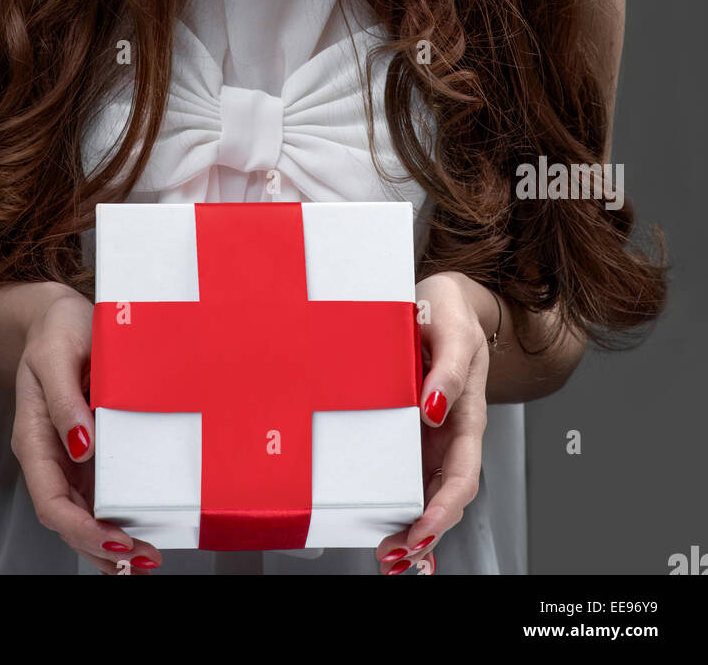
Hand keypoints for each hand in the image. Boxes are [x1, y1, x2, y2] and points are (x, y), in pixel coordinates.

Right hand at [11, 287, 162, 574]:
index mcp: (34, 439)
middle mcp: (51, 456)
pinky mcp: (90, 450)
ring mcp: (70, 457)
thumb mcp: (56, 354)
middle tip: (142, 558)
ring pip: (84, 514)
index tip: (115, 538)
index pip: (51, 500)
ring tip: (146, 560)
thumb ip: (64, 400)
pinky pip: (100, 493)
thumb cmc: (55, 331)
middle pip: (69, 519)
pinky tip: (137, 536)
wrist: (58, 316)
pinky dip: (116, 519)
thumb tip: (81, 443)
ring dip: (110, 543)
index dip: (82, 528)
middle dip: (101, 547)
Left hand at [375, 271, 489, 574]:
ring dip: (411, 531)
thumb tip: (434, 407)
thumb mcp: (452, 329)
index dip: (443, 508)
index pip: (461, 475)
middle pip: (444, 498)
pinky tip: (387, 535)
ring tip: (388, 558)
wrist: (441, 297)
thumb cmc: (450, 310)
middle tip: (395, 556)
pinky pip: (407, 475)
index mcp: (467, 415)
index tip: (423, 528)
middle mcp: (450, 433)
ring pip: (426, 495)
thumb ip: (449, 369)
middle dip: (424, 534)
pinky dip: (400, 510)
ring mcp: (430, 436)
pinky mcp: (410, 431)